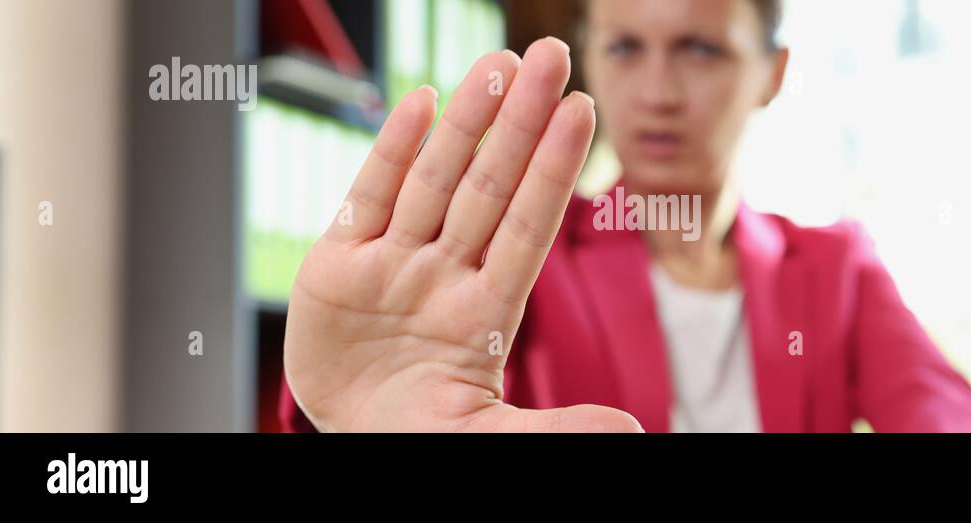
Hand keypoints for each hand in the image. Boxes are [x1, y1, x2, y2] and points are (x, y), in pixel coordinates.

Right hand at [282, 38, 641, 432]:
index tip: (580, 110)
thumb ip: (554, 429)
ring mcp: (393, 264)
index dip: (553, 169)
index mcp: (487, 312)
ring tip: (497, 61)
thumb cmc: (420, 438)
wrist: (352, 445)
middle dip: (518, 120)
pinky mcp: (338, 266)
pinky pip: (369, 197)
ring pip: (435, 180)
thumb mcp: (486, 437)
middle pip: (489, 185)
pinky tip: (422, 101)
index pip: (529, 225)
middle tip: (549, 52)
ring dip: (466, 120)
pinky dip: (392, 150)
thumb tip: (632, 428)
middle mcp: (446, 273)